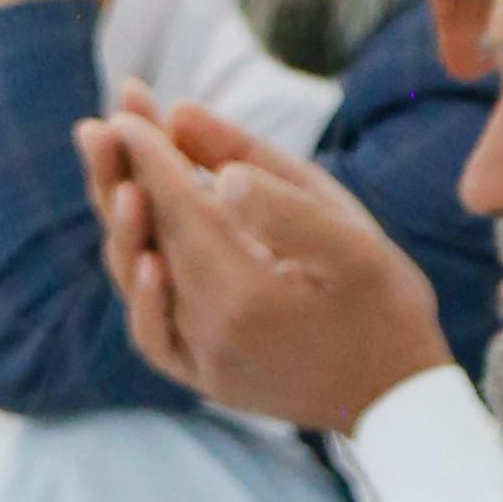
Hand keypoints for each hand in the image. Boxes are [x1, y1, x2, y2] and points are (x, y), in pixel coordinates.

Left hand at [81, 103, 447, 432]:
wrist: (399, 399)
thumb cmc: (385, 307)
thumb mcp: (351, 235)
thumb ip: (271, 180)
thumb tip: (181, 121)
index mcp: (249, 293)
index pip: (180, 205)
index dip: (151, 151)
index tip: (129, 102)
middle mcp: (214, 332)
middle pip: (152, 236)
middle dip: (127, 173)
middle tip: (103, 122)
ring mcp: (205, 362)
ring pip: (142, 279)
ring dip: (120, 222)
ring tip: (112, 170)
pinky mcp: (206, 379)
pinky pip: (152, 334)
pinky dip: (138, 290)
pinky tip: (141, 254)